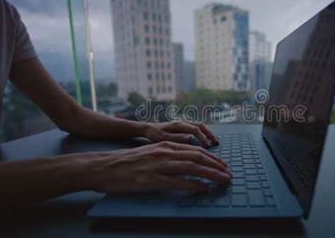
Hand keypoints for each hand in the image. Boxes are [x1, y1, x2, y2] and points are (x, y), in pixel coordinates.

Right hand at [89, 141, 230, 192]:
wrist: (105, 167)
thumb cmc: (128, 162)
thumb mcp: (152, 153)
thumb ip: (169, 156)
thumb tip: (186, 164)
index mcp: (166, 146)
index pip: (196, 150)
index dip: (212, 158)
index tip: (223, 165)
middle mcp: (166, 152)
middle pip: (198, 157)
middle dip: (217, 166)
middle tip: (229, 174)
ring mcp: (160, 165)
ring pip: (192, 168)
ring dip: (211, 174)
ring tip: (223, 180)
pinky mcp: (153, 179)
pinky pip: (178, 182)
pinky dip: (193, 185)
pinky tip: (203, 189)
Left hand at [143, 121, 218, 147]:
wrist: (148, 128)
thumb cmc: (155, 135)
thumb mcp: (163, 138)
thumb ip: (176, 138)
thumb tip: (190, 138)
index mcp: (178, 125)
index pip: (195, 129)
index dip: (202, 138)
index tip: (208, 146)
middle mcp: (183, 122)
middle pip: (201, 125)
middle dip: (210, 134)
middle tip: (217, 143)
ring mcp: (184, 123)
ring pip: (200, 125)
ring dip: (209, 133)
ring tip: (216, 142)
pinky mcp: (184, 126)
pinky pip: (198, 127)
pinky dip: (205, 133)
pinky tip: (208, 140)